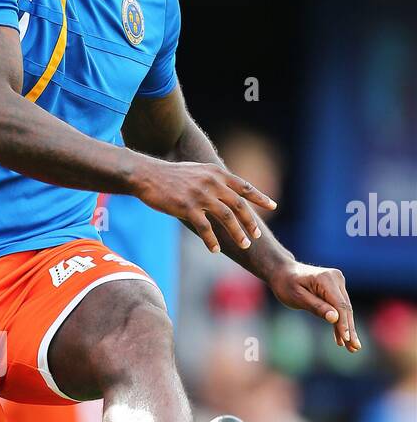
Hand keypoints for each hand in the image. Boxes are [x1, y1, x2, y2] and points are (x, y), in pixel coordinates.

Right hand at [138, 161, 276, 252]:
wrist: (147, 175)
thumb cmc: (170, 175)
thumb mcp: (197, 171)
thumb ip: (213, 180)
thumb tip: (225, 192)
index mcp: (216, 173)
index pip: (244, 187)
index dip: (260, 197)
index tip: (273, 206)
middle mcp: (212, 183)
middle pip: (239, 205)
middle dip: (250, 222)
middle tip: (256, 236)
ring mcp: (200, 195)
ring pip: (226, 217)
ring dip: (237, 233)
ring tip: (244, 245)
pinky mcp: (186, 208)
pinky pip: (205, 228)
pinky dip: (212, 241)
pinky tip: (215, 250)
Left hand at [268, 261, 360, 351]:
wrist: (283, 272)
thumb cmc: (286, 285)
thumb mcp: (297, 297)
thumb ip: (316, 307)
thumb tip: (335, 318)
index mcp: (326, 279)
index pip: (340, 305)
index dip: (344, 323)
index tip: (347, 339)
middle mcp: (336, 278)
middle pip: (346, 308)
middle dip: (350, 329)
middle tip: (355, 348)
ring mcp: (337, 282)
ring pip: (345, 309)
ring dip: (348, 328)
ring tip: (352, 348)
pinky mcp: (335, 288)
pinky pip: (339, 307)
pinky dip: (340, 322)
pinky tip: (342, 338)